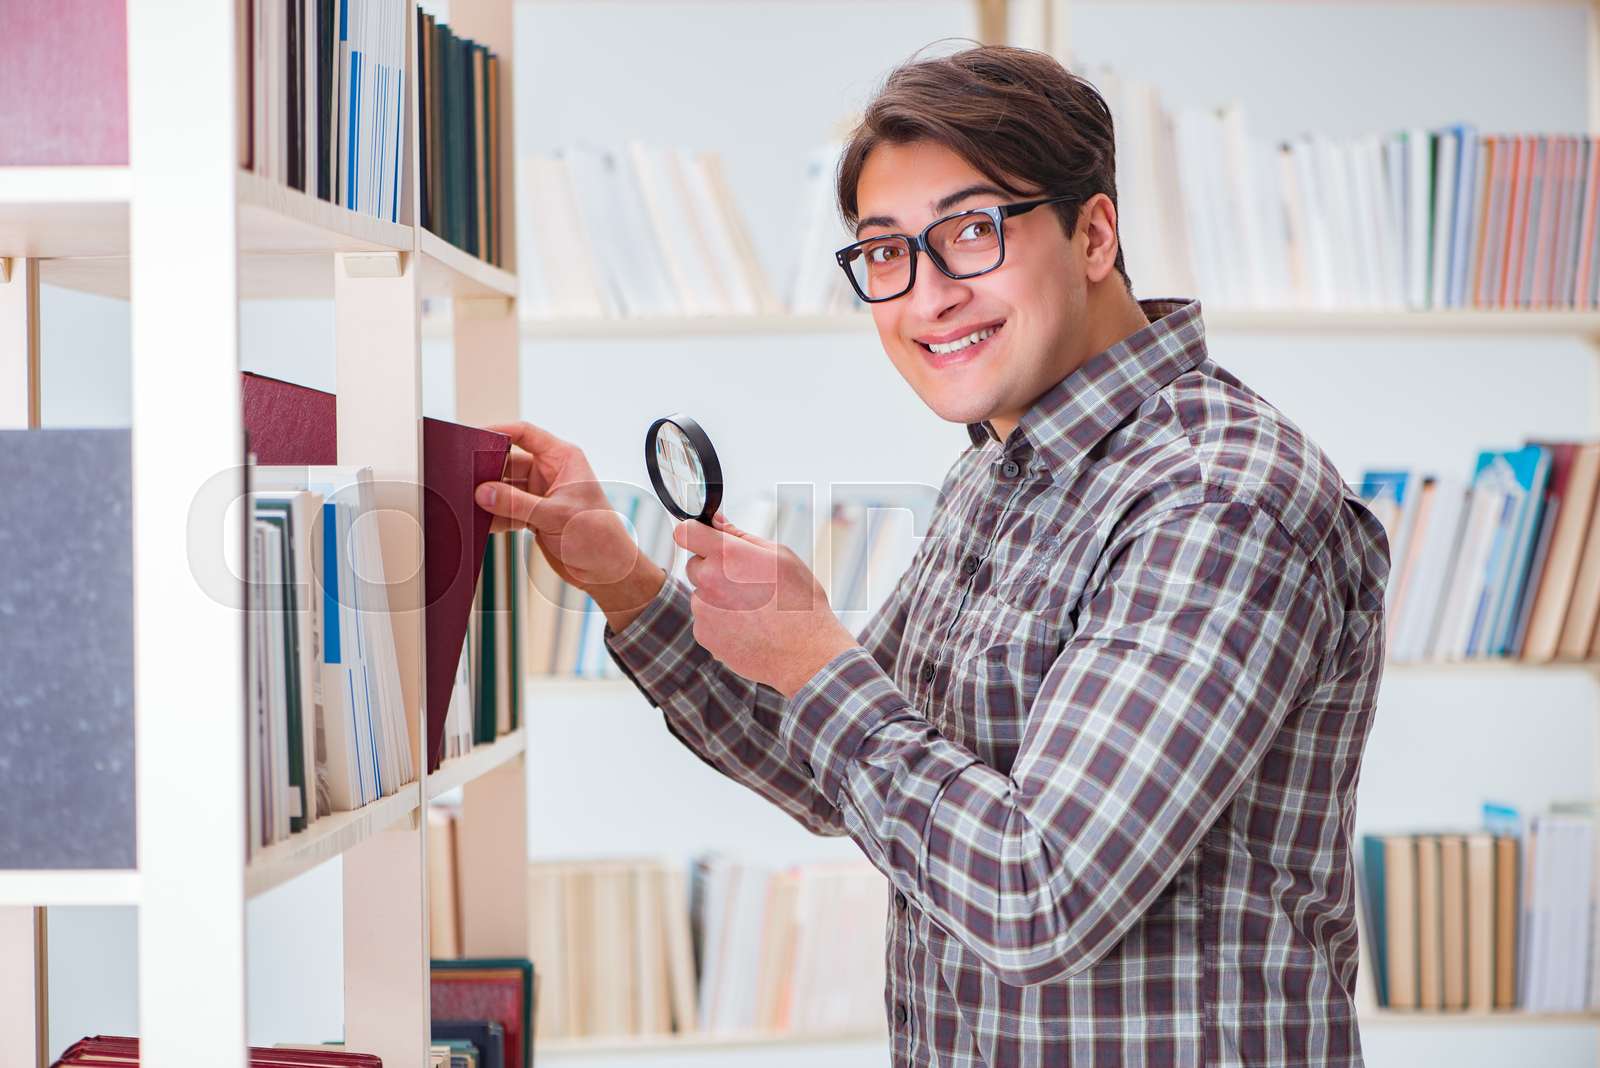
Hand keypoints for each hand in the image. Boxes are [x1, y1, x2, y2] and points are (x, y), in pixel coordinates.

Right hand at [474, 422, 662, 622]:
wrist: (608, 572)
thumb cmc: (599, 537)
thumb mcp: (556, 516)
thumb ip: (517, 503)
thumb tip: (483, 492)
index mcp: (563, 459)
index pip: (525, 434)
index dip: (499, 431)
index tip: (473, 437)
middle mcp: (550, 473)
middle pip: (509, 462)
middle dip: (487, 471)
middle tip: (462, 478)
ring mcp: (540, 495)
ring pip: (504, 488)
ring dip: (488, 497)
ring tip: (465, 502)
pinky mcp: (534, 516)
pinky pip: (506, 510)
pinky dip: (493, 516)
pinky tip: (478, 522)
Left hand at [675, 512, 857, 698]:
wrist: (805, 652)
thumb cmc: (799, 602)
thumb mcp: (781, 556)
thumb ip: (742, 536)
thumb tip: (717, 522)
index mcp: (727, 556)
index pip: (686, 532)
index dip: (695, 532)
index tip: (706, 538)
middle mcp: (709, 582)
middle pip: (695, 565)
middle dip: (714, 568)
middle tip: (746, 580)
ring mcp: (703, 611)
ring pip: (702, 594)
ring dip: (719, 597)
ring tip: (754, 609)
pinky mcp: (703, 635)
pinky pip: (706, 620)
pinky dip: (721, 621)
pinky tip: (749, 626)